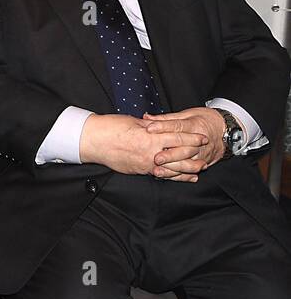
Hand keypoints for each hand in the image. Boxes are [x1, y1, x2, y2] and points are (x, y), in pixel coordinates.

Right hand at [78, 113, 209, 180]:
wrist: (92, 140)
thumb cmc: (109, 127)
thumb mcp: (133, 122)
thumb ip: (150, 126)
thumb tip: (161, 126)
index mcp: (150, 136)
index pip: (177, 137)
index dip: (191, 137)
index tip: (202, 137)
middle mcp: (150, 152)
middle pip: (179, 155)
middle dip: (194, 155)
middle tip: (206, 154)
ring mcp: (145, 164)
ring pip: (173, 169)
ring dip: (188, 169)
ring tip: (200, 168)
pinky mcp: (139, 170)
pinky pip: (161, 174)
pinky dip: (174, 177)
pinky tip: (183, 177)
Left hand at [143, 108, 226, 177]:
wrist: (225, 130)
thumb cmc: (203, 119)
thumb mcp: (187, 114)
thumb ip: (166, 118)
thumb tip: (146, 118)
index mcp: (194, 125)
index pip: (178, 126)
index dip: (163, 127)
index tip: (149, 129)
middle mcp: (199, 142)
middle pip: (184, 149)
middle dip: (169, 155)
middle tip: (156, 158)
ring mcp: (201, 154)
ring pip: (187, 163)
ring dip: (172, 168)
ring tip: (158, 171)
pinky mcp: (202, 162)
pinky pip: (190, 170)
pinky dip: (178, 175)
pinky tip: (166, 176)